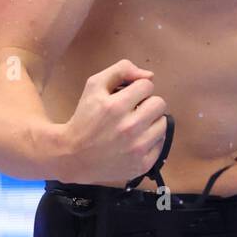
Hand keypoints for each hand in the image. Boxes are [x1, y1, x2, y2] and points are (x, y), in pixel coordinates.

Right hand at [58, 58, 167, 182]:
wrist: (74, 157)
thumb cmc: (84, 118)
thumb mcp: (93, 86)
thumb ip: (120, 70)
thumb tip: (149, 76)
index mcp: (116, 106)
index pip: (147, 85)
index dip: (137, 89)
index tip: (128, 97)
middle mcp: (129, 127)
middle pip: (159, 103)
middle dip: (147, 104)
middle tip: (133, 112)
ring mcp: (137, 148)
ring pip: (163, 123)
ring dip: (151, 122)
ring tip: (134, 127)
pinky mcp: (142, 165)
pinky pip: (161, 144)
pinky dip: (151, 141)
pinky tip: (135, 141)